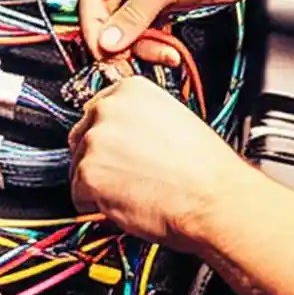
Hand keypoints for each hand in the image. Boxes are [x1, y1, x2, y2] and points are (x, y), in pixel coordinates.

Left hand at [68, 76, 257, 253]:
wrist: (215, 199)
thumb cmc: (205, 169)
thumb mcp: (174, 120)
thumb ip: (140, 119)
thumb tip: (124, 135)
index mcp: (131, 89)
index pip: (99, 109)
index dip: (109, 136)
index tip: (119, 148)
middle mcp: (108, 108)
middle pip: (83, 134)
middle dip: (98, 157)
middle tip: (127, 174)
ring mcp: (94, 140)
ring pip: (79, 166)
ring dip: (97, 182)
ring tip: (133, 190)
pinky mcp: (88, 173)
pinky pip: (79, 194)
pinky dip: (95, 205)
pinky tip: (125, 203)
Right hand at [79, 0, 261, 61]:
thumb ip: (133, 15)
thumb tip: (107, 41)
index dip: (94, 27)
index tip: (101, 51)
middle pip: (107, 17)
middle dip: (122, 41)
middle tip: (128, 61)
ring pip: (126, 29)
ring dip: (143, 46)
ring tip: (163, 53)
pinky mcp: (156, 5)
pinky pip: (144, 32)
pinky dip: (154, 45)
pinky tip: (168, 50)